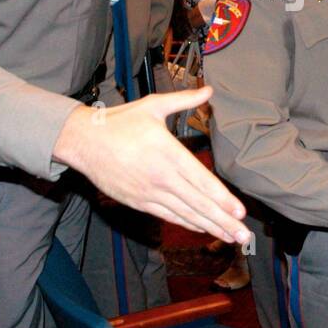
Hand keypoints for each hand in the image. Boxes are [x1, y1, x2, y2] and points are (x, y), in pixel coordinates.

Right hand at [53, 86, 249, 244]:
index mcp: (168, 152)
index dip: (222, 198)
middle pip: (197, 203)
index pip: (201, 180)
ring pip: (184, 213)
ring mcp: (149, 192)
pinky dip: (186, 223)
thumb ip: (184, 100)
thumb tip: (209, 90)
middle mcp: (161, 176)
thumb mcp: (153, 106)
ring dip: (209, 227)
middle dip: (223, 221)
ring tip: (229, 237)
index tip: (239, 211)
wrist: (84, 141)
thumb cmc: (120, 121)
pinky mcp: (138, 201)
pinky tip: (202, 228)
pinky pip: (167, 215)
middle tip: (243, 234)